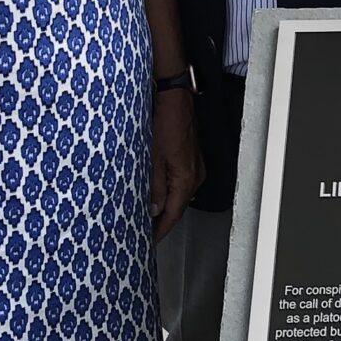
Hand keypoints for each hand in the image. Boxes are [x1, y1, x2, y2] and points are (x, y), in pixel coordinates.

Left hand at [152, 88, 202, 238]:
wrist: (175, 99)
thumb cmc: (165, 123)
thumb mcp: (153, 158)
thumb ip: (155, 186)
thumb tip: (154, 209)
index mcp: (186, 178)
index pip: (173, 213)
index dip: (161, 230)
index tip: (149, 241)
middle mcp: (195, 176)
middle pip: (178, 206)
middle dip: (162, 220)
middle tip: (145, 233)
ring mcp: (196, 167)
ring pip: (180, 195)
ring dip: (166, 206)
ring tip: (148, 216)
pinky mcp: (192, 159)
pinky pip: (181, 182)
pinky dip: (170, 192)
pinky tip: (158, 193)